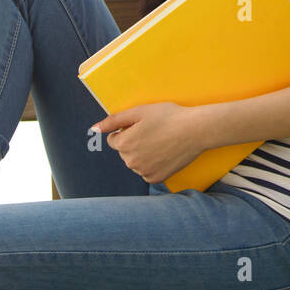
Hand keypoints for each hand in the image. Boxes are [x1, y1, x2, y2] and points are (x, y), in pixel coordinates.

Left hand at [91, 103, 206, 183]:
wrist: (196, 130)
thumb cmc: (168, 116)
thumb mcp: (140, 111)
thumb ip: (114, 120)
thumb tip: (94, 128)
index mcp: (123, 144)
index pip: (115, 139)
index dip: (129, 130)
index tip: (145, 126)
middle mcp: (130, 161)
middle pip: (125, 152)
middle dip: (135, 143)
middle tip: (155, 132)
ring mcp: (143, 172)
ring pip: (136, 162)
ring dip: (144, 154)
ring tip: (162, 142)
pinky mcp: (156, 178)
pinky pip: (147, 172)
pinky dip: (153, 164)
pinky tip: (165, 154)